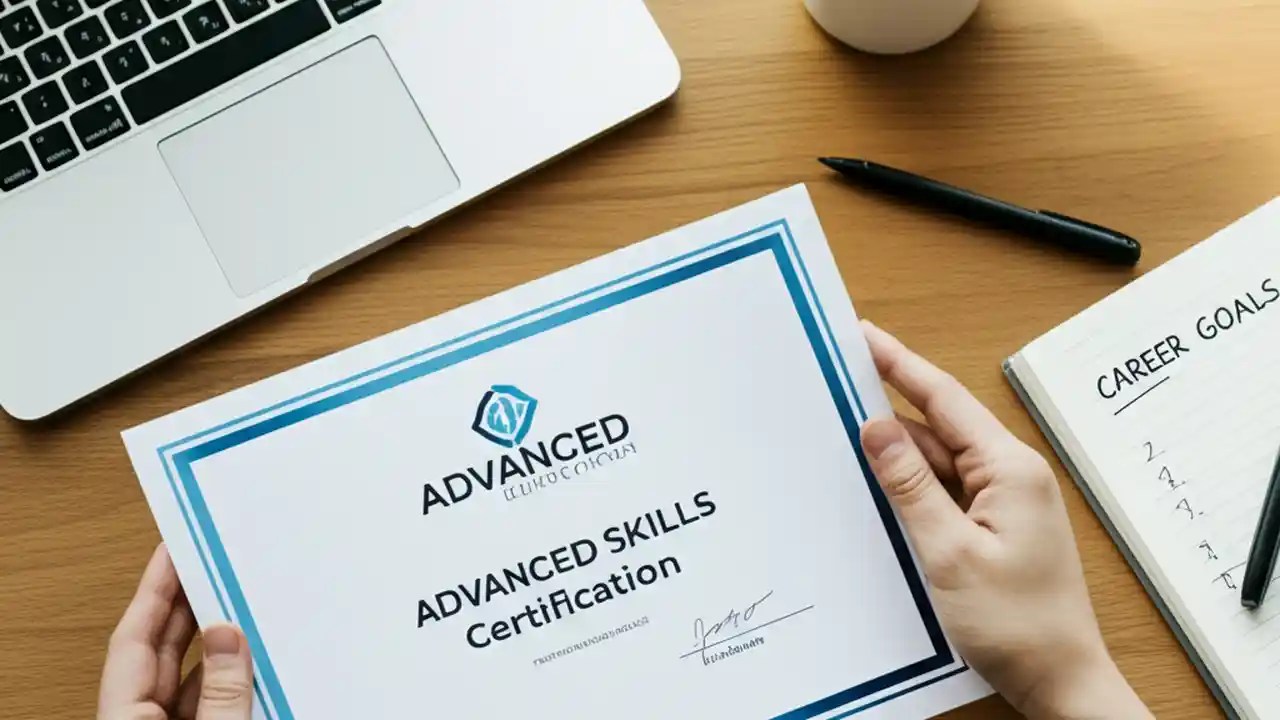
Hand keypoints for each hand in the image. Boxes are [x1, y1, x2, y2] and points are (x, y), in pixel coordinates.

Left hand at [98, 544, 255, 719]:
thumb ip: (221, 694)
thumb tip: (227, 636)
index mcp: (124, 718)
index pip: (132, 639)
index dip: (153, 589)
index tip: (171, 548)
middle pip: (157, 651)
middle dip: (186, 606)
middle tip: (212, 563)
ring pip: (185, 676)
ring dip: (215, 643)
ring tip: (243, 604)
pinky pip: (203, 701)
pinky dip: (226, 678)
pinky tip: (254, 659)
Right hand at [858, 322, 1150, 719]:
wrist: (1060, 682)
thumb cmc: (1018, 624)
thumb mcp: (949, 551)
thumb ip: (910, 485)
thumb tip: (876, 429)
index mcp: (1010, 469)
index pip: (944, 399)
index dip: (899, 363)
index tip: (863, 336)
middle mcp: (1010, 476)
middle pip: (938, 427)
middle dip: (888, 407)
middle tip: (838, 384)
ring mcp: (1004, 502)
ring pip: (938, 462)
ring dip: (896, 455)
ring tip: (843, 437)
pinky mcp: (994, 528)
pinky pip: (945, 492)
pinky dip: (911, 487)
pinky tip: (878, 487)